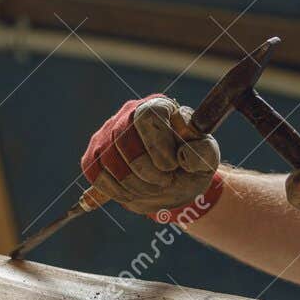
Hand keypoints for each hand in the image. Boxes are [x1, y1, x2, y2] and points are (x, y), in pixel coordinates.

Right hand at [81, 95, 221, 221]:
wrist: (174, 181)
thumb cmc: (190, 162)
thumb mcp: (206, 157)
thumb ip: (203, 152)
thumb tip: (183, 155)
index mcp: (158, 106)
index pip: (146, 116)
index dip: (157, 145)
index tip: (172, 167)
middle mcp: (128, 114)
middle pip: (123, 139)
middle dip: (145, 170)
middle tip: (165, 182)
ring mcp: (106, 134)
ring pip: (108, 159)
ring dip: (133, 184)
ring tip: (153, 189)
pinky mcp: (93, 156)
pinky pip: (95, 173)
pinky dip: (115, 190)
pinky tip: (133, 193)